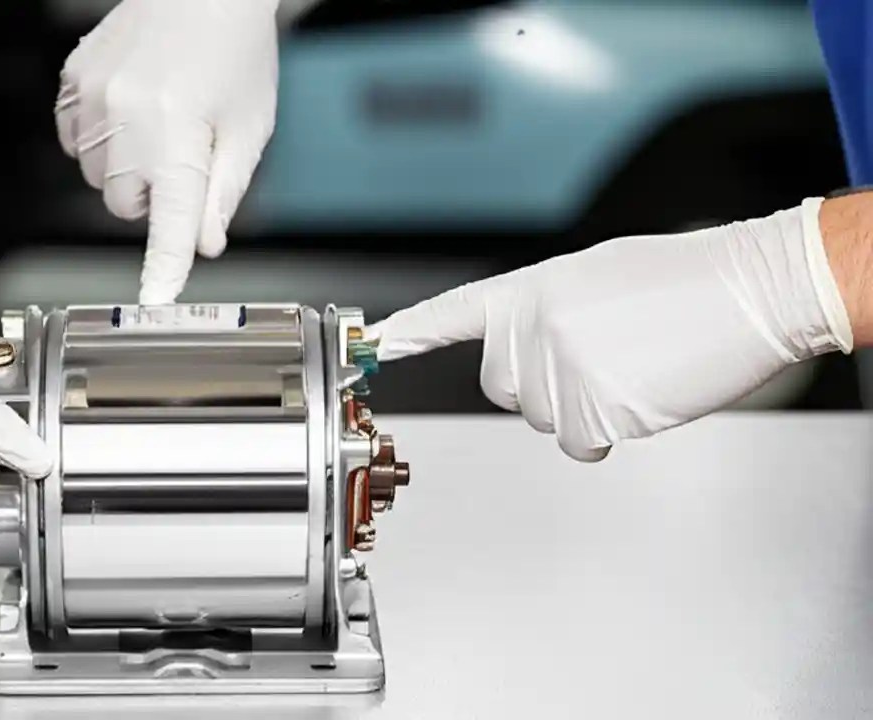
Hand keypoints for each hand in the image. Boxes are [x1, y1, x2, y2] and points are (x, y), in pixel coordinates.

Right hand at [56, 0, 278, 303]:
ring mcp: (93, 97)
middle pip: (124, 204)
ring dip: (124, 167)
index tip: (155, 300)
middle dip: (153, 193)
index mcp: (179, 134)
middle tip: (184, 153)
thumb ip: (222, 192)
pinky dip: (98, 140)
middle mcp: (128, 117)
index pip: (170, 220)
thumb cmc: (235, 51)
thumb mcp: (247, 128)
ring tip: (159, 123)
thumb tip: (204, 244)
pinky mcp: (74, 80)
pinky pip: (73, 139)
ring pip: (96, 175)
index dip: (164, 265)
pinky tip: (130, 112)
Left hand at [368, 198, 852, 460]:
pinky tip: (642, 393)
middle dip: (543, 384)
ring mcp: (558, 368)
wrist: (752, 290)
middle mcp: (533, 326)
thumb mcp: (596, 278)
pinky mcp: (590, 409)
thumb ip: (545, 312)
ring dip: (583, 405)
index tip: (370, 344)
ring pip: (544, 420)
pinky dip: (610, 431)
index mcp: (532, 288)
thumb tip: (525, 346)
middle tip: (601, 354)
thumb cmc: (685, 282)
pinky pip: (580, 443)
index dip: (407, 331)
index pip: (452, 313)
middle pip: (503, 387)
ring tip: (632, 364)